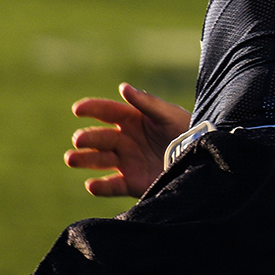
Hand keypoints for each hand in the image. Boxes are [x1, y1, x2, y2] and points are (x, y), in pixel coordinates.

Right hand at [64, 84, 192, 197]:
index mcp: (132, 120)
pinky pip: (112, 186)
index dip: (91, 109)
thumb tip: (123, 87)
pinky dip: (101, 187)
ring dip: (84, 159)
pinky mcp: (132, 183)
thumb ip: (147, 103)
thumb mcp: (169, 114)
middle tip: (79, 140)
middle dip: (87, 138)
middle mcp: (125, 140)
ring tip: (71, 159)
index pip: (106, 112)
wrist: (203, 160)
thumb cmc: (187, 131)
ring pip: (99, 160)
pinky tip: (91, 185)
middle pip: (100, 138)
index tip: (78, 110)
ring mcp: (127, 162)